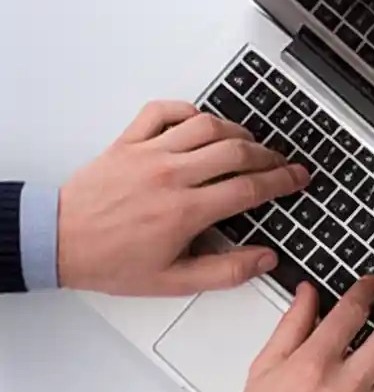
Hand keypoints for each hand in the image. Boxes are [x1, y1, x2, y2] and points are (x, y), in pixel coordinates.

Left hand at [58, 100, 309, 294]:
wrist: (58, 242)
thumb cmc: (110, 261)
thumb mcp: (174, 281)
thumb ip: (226, 271)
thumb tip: (263, 259)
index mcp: (185, 211)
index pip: (249, 188)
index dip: (282, 181)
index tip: (297, 178)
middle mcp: (170, 176)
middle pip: (236, 151)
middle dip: (269, 156)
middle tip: (281, 163)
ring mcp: (148, 153)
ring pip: (206, 126)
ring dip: (236, 132)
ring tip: (248, 144)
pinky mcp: (128, 141)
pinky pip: (162, 111)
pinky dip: (186, 110)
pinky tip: (199, 123)